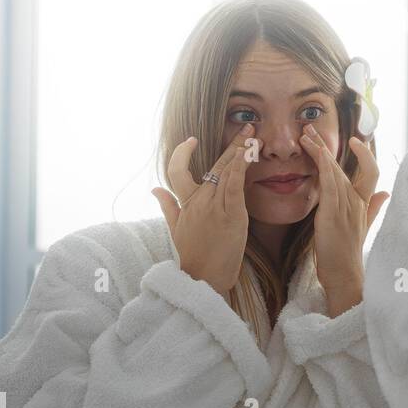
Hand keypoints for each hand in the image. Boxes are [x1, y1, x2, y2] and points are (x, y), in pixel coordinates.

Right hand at [152, 124, 253, 297]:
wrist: (203, 279)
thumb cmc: (193, 256)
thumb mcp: (175, 229)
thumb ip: (167, 207)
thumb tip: (154, 190)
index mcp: (184, 203)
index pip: (176, 170)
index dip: (183, 153)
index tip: (191, 140)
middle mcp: (198, 201)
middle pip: (212, 165)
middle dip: (230, 145)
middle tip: (245, 128)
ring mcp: (214, 207)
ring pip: (226, 171)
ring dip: (241, 151)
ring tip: (252, 135)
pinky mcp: (231, 215)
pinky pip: (234, 186)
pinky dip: (240, 168)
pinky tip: (248, 155)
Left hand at [299, 125, 388, 315]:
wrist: (344, 274)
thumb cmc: (348, 253)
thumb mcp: (363, 227)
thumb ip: (374, 208)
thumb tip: (387, 194)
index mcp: (363, 204)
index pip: (371, 172)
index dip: (365, 155)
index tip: (354, 141)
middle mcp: (356, 202)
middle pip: (346, 166)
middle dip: (327, 145)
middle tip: (311, 128)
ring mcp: (346, 206)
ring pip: (335, 170)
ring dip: (320, 150)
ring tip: (306, 134)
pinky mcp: (332, 212)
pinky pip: (329, 182)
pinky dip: (324, 165)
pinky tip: (316, 153)